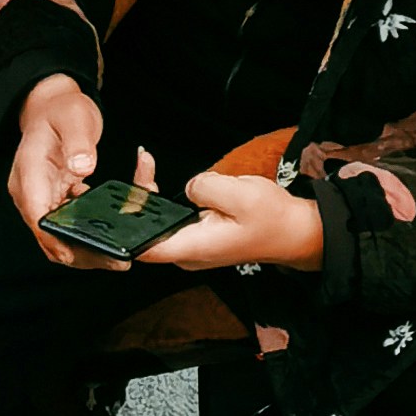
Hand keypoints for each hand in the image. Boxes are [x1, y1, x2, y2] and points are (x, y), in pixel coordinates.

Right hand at [7, 80, 105, 263]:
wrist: (51, 105)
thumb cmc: (60, 109)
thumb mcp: (74, 117)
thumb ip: (79, 142)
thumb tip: (83, 167)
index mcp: (28, 173)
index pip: (37, 216)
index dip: (55, 238)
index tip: (76, 253)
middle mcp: (29, 191)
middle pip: (47, 235)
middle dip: (78, 252)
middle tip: (114, 260)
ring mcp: (40, 197)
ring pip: (57, 235)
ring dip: (84, 247)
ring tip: (117, 254)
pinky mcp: (52, 199)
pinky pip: (67, 225)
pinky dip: (86, 232)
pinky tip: (109, 232)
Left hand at [143, 167, 326, 274]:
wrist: (294, 231)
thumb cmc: (273, 219)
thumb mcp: (240, 194)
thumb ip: (205, 187)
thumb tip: (189, 187)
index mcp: (193, 247)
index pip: (144, 247)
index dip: (125, 228)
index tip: (121, 199)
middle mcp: (187, 252)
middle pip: (147, 229)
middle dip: (140, 196)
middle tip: (142, 162)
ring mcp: (191, 245)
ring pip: (160, 221)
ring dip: (153, 195)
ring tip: (146, 163)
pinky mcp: (197, 236)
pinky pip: (175, 218)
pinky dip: (170, 200)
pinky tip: (168, 179)